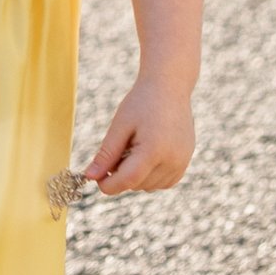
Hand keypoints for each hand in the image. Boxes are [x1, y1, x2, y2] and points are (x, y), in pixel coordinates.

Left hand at [85, 71, 196, 195]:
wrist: (169, 88)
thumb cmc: (141, 103)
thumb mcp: (120, 126)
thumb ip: (106, 154)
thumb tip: (90, 177)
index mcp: (154, 150)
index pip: (128, 180)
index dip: (108, 185)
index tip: (96, 179)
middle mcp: (172, 161)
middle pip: (137, 184)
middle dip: (121, 175)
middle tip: (118, 149)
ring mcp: (182, 163)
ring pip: (150, 186)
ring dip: (136, 176)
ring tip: (133, 147)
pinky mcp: (185, 162)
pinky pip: (163, 182)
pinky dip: (150, 176)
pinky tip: (145, 154)